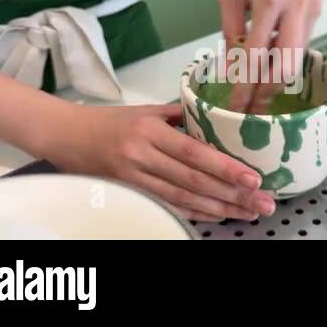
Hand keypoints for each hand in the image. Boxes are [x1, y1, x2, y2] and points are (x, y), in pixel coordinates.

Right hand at [39, 104, 275, 221]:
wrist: (64, 134)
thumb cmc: (108, 120)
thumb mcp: (145, 110)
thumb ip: (179, 118)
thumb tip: (214, 123)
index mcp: (150, 129)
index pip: (194, 152)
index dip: (225, 168)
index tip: (253, 178)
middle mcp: (142, 154)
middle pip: (194, 180)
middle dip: (232, 195)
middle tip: (262, 204)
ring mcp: (133, 177)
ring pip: (182, 199)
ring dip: (218, 209)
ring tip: (245, 214)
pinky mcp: (126, 193)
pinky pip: (165, 206)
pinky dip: (192, 214)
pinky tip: (215, 216)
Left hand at [218, 0, 321, 113]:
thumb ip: (230, 29)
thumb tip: (233, 67)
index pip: (256, 54)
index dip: (246, 85)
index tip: (236, 107)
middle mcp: (296, 5)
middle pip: (287, 66)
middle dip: (268, 92)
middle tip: (253, 109)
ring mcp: (312, 8)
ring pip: (297, 58)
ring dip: (277, 78)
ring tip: (259, 92)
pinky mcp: (319, 9)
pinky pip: (301, 43)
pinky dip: (285, 57)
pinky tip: (271, 63)